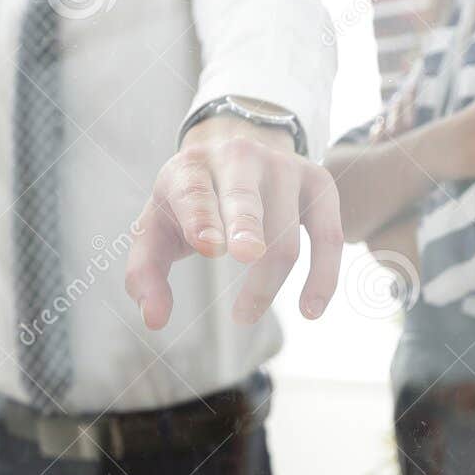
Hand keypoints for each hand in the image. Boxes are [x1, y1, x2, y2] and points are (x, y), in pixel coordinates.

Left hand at [125, 117, 342, 328]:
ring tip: (243, 314)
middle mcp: (238, 158)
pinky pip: (330, 235)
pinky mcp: (319, 183)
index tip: (209, 247)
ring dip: (266, 284)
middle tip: (245, 255)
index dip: (201, 218)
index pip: (194, 193)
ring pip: (284, 234)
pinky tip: (310, 310)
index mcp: (190, 168)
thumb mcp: (155, 231)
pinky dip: (323, 275)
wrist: (233, 152)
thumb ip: (144, 275)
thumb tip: (155, 321)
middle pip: (244, 197)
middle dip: (245, 225)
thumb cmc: (187, 205)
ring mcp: (283, 167)